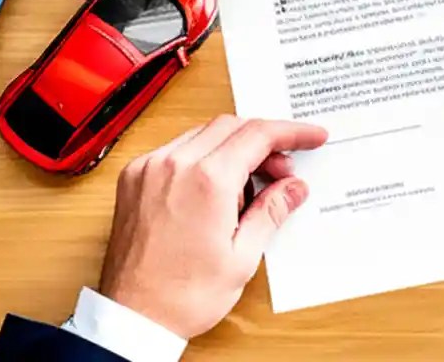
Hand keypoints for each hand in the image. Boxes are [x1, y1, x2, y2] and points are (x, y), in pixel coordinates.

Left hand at [98, 116, 327, 338]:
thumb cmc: (182, 295)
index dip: (291, 132)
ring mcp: (150, 168)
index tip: (310, 136)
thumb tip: (293, 187)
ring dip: (232, 147)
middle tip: (283, 171)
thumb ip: (271, 212)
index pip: (259, 134)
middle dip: (264, 141)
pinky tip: (214, 189)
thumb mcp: (242, 257)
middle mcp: (174, 165)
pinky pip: (176, 149)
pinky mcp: (134, 178)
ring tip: (248, 188)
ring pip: (202, 134)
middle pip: (231, 126)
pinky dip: (202, 156)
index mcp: (207, 181)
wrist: (133, 317)